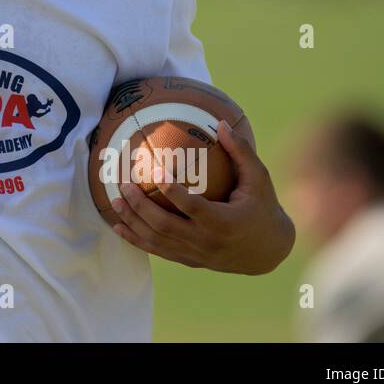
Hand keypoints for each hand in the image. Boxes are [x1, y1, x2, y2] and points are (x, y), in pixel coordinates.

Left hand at [110, 119, 294, 274]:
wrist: (268, 251)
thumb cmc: (264, 208)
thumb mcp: (259, 179)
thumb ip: (241, 151)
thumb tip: (221, 122)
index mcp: (224, 222)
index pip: (192, 207)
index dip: (172, 190)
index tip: (155, 169)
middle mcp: (207, 242)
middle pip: (166, 226)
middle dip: (141, 206)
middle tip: (123, 184)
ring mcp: (196, 254)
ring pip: (158, 241)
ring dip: (133, 222)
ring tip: (114, 200)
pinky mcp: (189, 260)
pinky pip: (159, 252)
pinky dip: (137, 240)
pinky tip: (119, 226)